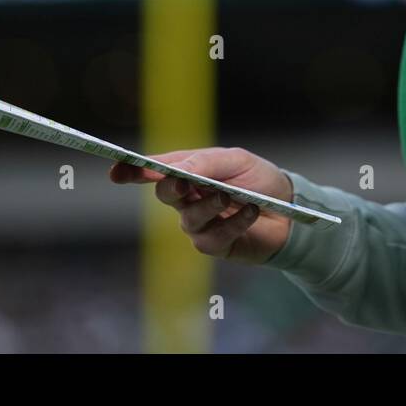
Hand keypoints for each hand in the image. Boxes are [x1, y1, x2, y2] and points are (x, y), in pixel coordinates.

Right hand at [109, 147, 294, 264]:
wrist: (290, 209)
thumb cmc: (260, 181)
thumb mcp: (236, 161)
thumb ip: (205, 163)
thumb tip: (174, 171)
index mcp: (189, 172)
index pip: (154, 171)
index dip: (132, 170)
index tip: (116, 169)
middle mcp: (188, 198)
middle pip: (165, 193)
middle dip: (173, 186)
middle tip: (187, 180)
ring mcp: (199, 224)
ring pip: (188, 218)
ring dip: (209, 205)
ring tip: (230, 197)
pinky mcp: (214, 245)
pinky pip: (212, 238)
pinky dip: (233, 223)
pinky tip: (251, 213)